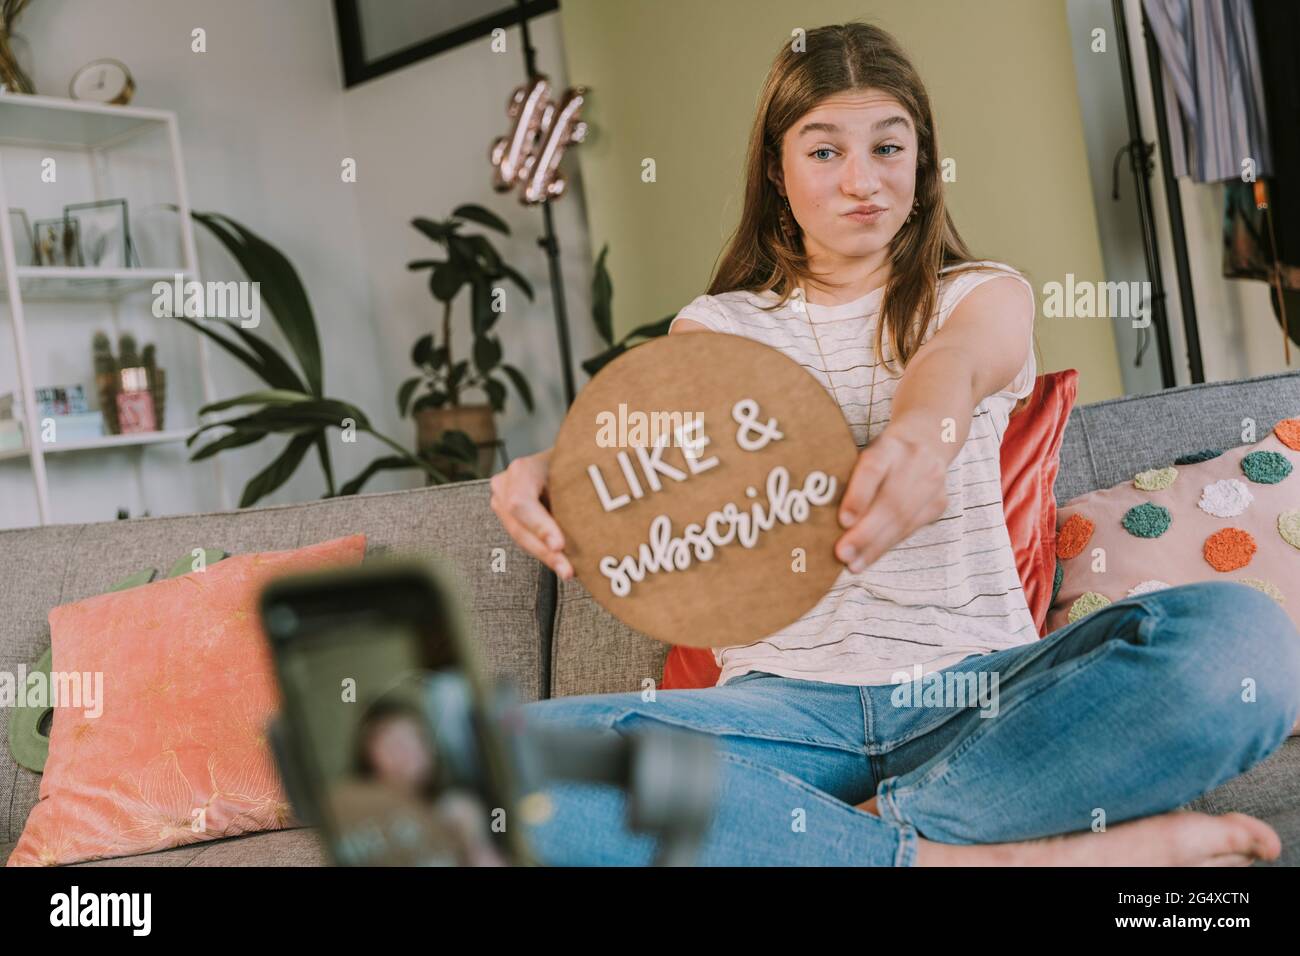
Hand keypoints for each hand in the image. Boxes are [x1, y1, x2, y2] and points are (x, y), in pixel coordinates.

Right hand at [489, 449, 573, 579]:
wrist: (561, 462)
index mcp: (522, 470)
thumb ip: (576, 490)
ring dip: (546, 556)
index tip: (559, 545)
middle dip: (545, 552)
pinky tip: (564, 564)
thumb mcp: (574, 470)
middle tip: (568, 570)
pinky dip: (545, 553)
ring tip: (569, 570)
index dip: (539, 526)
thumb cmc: (571, 463)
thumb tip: (597, 516)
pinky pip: (526, 540)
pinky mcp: (509, 518)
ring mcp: (502, 503)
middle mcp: (505, 486)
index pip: (522, 503)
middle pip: (520, 527)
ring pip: (522, 539)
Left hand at [834, 426, 950, 573]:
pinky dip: (886, 546)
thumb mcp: (865, 452)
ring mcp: (931, 481)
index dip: (858, 496)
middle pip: (890, 501)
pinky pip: (910, 529)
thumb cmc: (882, 454)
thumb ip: (848, 477)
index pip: (873, 469)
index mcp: (888, 445)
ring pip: (902, 520)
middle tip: (842, 554)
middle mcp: (913, 461)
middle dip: (864, 533)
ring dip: (874, 546)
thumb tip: (819, 518)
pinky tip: (868, 558)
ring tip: (853, 564)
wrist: (928, 439)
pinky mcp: (938, 502)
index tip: (843, 521)